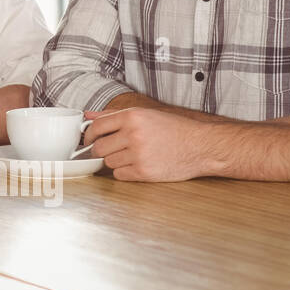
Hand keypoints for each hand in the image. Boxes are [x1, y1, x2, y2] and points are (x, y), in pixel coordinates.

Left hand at [82, 107, 208, 181]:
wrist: (201, 147)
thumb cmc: (175, 130)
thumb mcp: (145, 114)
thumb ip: (114, 115)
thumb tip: (88, 115)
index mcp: (132, 116)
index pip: (96, 126)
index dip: (89, 135)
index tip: (89, 140)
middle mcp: (133, 134)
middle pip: (99, 147)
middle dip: (102, 150)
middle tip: (113, 150)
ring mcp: (138, 154)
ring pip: (108, 162)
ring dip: (116, 161)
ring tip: (132, 156)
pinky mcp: (144, 172)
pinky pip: (120, 175)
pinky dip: (125, 172)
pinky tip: (138, 166)